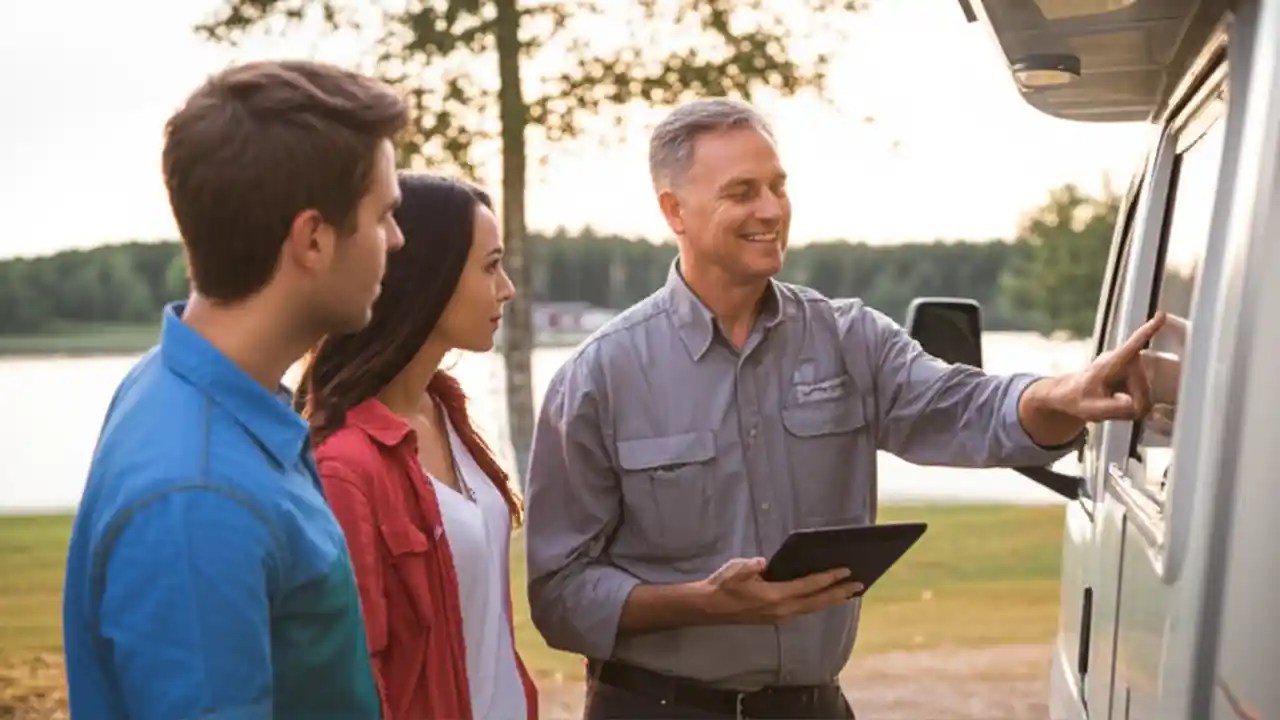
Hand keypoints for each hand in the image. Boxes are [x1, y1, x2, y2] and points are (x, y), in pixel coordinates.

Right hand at [698, 557, 862, 623]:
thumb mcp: (735, 570)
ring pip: (812, 608)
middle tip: (860, 585)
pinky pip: (804, 610)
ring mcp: (780, 616)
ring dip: (832, 601)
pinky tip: (824, 599)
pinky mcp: (777, 618)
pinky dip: (818, 603)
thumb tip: (764, 564)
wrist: (709, 607)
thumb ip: (751, 567)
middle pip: (817, 602)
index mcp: (774, 597)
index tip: (845, 570)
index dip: (828, 578)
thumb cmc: (723, 585)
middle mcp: (782, 610)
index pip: (808, 586)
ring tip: (849, 594)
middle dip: (839, 593)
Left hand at [1018, 313, 1166, 445]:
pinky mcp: (1140, 374)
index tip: (1161, 315)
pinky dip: (1135, 406)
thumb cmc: (1077, 398)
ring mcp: (1134, 367)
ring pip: (1146, 396)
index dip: (1148, 331)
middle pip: (1143, 389)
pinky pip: (1145, 399)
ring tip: (1111, 403)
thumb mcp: (1090, 409)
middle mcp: (1125, 360)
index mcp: (1110, 362)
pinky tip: (1120, 403)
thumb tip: (1133, 403)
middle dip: (1133, 404)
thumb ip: (1112, 408)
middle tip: (1110, 407)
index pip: (1133, 345)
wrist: (1072, 395)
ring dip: (1133, 406)